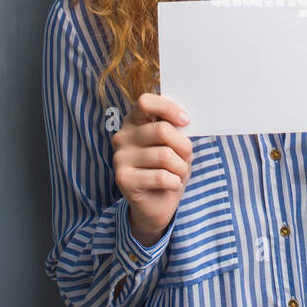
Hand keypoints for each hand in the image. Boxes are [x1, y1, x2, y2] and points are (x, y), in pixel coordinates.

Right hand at [112, 93, 193, 246]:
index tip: (186, 121)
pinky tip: (172, 184)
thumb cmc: (167, 169)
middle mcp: (122, 137)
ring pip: (165, 155)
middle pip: (161, 130)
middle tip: (187, 157)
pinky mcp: (123, 179)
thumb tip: (184, 120)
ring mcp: (120, 158)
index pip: (146, 102)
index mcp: (133, 122)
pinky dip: (175, 182)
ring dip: (181, 167)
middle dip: (183, 146)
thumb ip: (174, 129)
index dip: (168, 108)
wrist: (156, 204)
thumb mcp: (173, 145)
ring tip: (178, 174)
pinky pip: (161, 176)